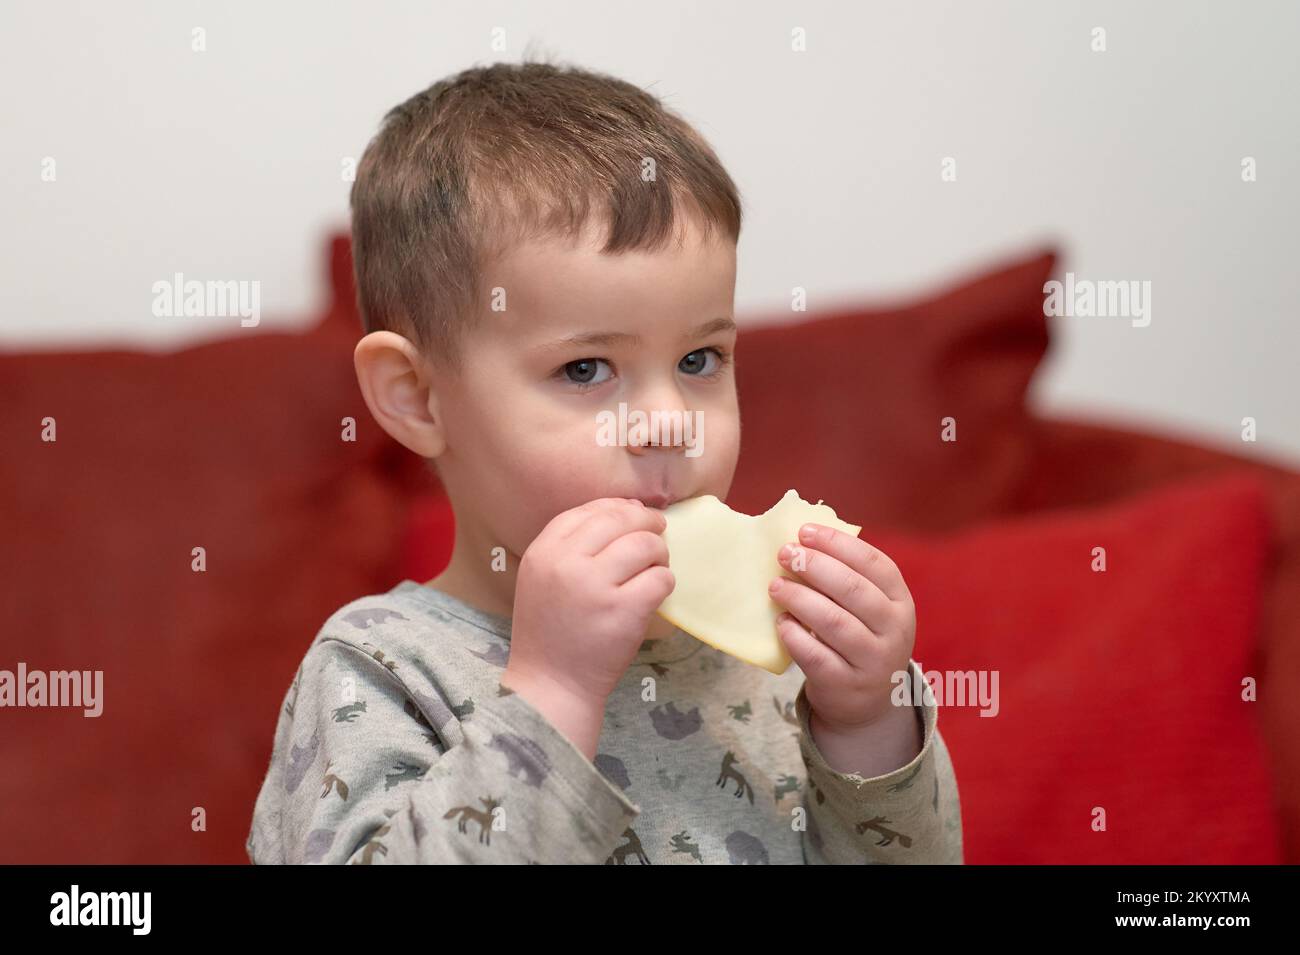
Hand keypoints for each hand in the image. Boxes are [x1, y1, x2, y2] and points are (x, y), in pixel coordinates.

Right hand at [505, 498, 674, 717]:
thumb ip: (574, 544)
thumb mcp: (542, 577)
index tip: (633, 515)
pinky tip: (655, 593)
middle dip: (646, 522)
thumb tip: (629, 509)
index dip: (617, 508)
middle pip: (620, 521)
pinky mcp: (624, 611)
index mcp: (544, 552)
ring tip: (656, 566)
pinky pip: (660, 579)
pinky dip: (664, 582)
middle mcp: (566, 564)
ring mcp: (596, 587)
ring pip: (645, 545)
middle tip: (658, 532)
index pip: (588, 511)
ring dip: (659, 552)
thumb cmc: (551, 631)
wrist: (552, 684)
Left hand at [769, 523, 915, 732]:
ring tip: (775, 586)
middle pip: (853, 589)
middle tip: (784, 554)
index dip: (838, 544)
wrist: (868, 703)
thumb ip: (846, 579)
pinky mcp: (847, 685)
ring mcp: (874, 661)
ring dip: (800, 599)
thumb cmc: (860, 639)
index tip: (804, 531)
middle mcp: (894, 630)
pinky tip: (781, 622)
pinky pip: (817, 656)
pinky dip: (795, 635)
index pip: (874, 563)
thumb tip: (801, 542)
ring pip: (834, 622)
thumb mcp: (869, 610)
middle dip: (814, 566)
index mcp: (900, 601)